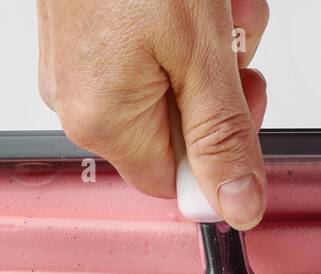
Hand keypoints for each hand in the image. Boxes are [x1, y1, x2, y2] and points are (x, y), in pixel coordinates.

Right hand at [37, 0, 269, 228]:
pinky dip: (178, 29)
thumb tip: (240, 207)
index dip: (220, 150)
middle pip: (175, 129)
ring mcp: (75, 70)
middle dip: (219, 85)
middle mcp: (79, 105)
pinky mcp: (79, 39)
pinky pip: (143, 55)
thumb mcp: (201, 54)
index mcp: (104, 122)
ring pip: (166, 86)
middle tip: (234, 40)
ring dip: (208, 49)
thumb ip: (223, 137)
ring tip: (215, 4)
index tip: (245, 102)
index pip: (174, 182)